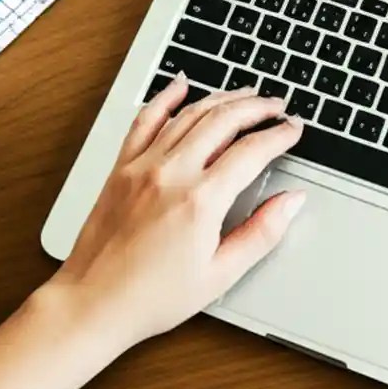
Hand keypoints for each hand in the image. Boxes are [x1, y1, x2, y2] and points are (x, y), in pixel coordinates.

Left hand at [45, 76, 306, 350]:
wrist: (93, 303)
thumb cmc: (152, 297)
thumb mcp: (220, 275)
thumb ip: (262, 233)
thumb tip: (291, 202)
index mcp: (201, 201)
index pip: (252, 151)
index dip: (280, 135)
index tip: (294, 129)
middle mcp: (172, 174)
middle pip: (223, 120)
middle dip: (256, 107)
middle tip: (276, 104)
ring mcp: (143, 166)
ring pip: (189, 114)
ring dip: (222, 98)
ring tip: (245, 94)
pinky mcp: (121, 168)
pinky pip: (145, 120)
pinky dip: (166, 98)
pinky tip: (181, 85)